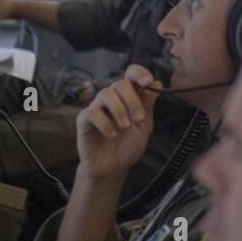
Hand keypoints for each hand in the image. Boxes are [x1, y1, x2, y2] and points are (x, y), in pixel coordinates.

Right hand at [76, 65, 161, 179]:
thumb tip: (157, 83)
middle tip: (139, 119)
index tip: (148, 81)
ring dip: (119, 110)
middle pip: (120, 83)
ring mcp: (97, 107)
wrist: (113, 168)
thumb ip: (148, 105)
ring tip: (125, 127)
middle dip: (132, 100)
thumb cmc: (128, 145)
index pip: (131, 73)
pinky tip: (112, 134)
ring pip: (106, 94)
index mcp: (128, 96)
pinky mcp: (84, 119)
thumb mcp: (144, 125)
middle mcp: (112, 98)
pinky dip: (105, 123)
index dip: (139, 73)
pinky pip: (92, 112)